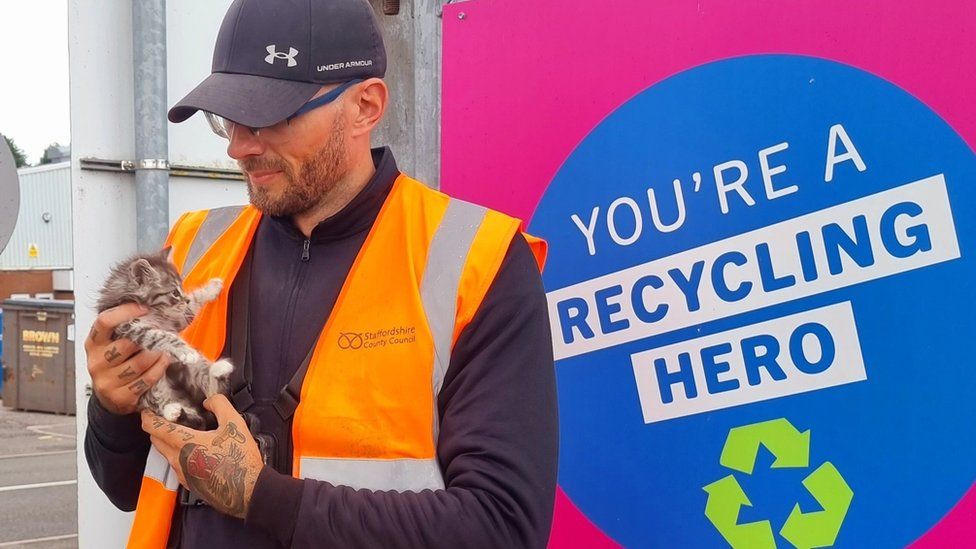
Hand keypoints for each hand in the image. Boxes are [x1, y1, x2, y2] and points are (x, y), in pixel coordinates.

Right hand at [85, 303, 169, 414]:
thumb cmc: (116, 364)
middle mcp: (97, 362)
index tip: (145, 309)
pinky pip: (147, 379)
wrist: (110, 397)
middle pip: (127, 343)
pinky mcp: (120, 396)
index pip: (104, 322)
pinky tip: (164, 361)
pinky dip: (160, 368)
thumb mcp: (113, 344)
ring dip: (157, 353)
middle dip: (149, 337)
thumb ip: (126, 328)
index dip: (126, 312)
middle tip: (162, 332)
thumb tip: (151, 309)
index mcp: (93, 343)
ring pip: (140, 362)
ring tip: (165, 348)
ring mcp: (107, 381)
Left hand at [141, 394, 264, 518]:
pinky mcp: (187, 483)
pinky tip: (196, 451)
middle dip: (156, 428)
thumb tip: (208, 401)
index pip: (154, 428)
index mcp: (185, 443)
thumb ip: (220, 405)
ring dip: (168, 442)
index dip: (148, 417)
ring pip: (165, 454)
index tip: (149, 410)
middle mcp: (177, 460)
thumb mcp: (235, 424)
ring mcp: (181, 474)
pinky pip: (176, 465)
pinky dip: (178, 455)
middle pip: (155, 441)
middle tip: (167, 419)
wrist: (247, 491)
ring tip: (184, 434)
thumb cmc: (240, 459)